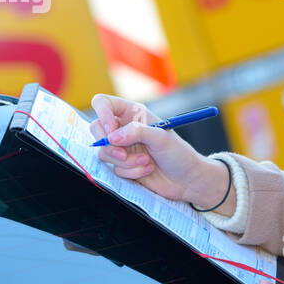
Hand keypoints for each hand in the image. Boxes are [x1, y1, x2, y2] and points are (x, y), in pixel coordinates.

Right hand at [89, 93, 209, 203]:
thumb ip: (136, 132)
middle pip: (97, 129)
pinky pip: (114, 168)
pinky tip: (147, 170)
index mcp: (133, 114)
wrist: (186, 180)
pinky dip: (130, 171)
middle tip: (123, 154)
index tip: (111, 130)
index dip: (102, 114)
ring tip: (146, 162)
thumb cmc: (179, 154)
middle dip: (109, 145)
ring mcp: (122, 148)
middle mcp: (125, 129)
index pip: (104, 103)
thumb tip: (112, 137)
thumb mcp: (161, 138)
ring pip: (104, 152)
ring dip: (125, 161)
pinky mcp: (123, 165)